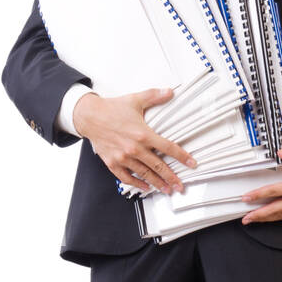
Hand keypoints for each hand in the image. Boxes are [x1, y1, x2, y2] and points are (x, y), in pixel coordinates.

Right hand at [73, 88, 197, 194]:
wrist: (89, 116)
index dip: (182, 157)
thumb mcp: (135, 100)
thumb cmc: (111, 109)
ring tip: (167, 189)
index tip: (191, 164)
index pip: (168, 147)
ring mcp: (123, 157)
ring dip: (157, 183)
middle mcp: (134, 148)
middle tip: (180, 186)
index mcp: (143, 134)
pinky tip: (146, 187)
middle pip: (158, 166)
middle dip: (171, 177)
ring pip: (144, 174)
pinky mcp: (113, 162)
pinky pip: (126, 177)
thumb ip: (154, 96)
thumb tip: (170, 92)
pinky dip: (137, 184)